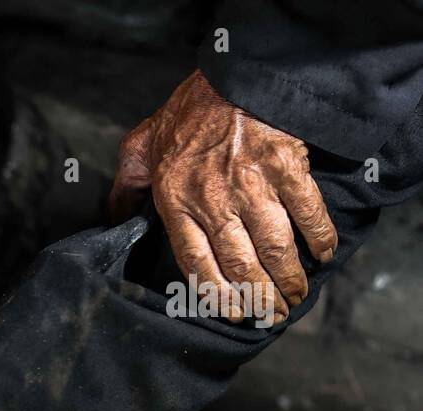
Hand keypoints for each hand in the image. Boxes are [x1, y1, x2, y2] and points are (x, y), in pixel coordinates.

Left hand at [110, 69, 337, 323]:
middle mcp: (212, 200)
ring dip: (288, 277)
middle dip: (258, 297)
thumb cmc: (186, 111)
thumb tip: (111, 219)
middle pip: (238, 264)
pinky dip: (318, 236)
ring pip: (273, 246)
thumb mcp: (139, 147)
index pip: (194, 264)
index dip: (216, 295)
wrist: (233, 72)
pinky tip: (322, 254)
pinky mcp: (285, 165)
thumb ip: (125, 186)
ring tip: (296, 296)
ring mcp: (251, 183)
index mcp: (175, 202)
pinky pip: (306, 210)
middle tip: (271, 315)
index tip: (233, 313)